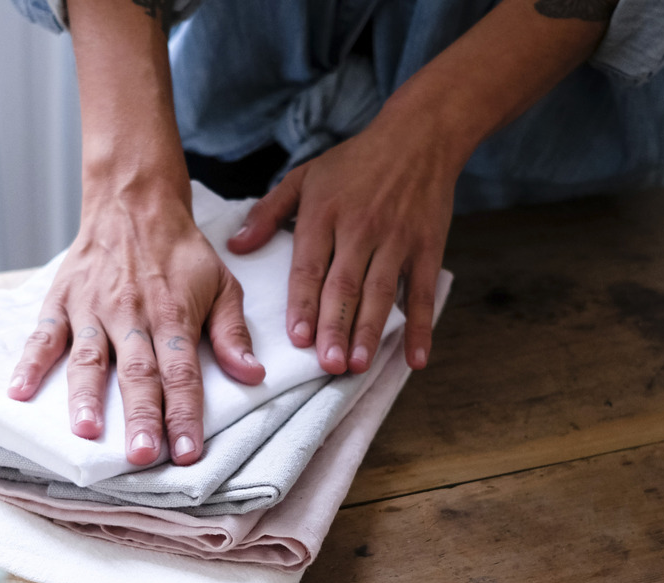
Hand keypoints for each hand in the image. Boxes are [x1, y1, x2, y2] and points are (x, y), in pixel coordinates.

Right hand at [7, 186, 264, 466]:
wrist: (134, 202)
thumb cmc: (181, 253)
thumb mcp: (222, 284)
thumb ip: (232, 333)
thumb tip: (253, 374)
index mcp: (173, 316)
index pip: (182, 373)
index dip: (185, 414)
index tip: (189, 451)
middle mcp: (131, 315)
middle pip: (137, 373)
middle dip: (140, 416)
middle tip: (142, 455)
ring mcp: (92, 309)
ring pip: (88, 359)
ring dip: (87, 396)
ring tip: (86, 432)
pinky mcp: (62, 301)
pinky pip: (43, 335)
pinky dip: (29, 362)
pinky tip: (18, 392)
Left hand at [226, 111, 458, 374]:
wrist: (420, 136)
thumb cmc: (356, 160)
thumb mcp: (305, 176)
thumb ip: (268, 213)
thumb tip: (236, 246)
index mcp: (325, 213)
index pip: (310, 266)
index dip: (303, 303)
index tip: (297, 338)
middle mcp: (361, 229)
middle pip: (345, 285)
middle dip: (336, 327)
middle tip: (328, 364)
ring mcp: (397, 239)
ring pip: (381, 292)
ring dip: (370, 331)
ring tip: (358, 365)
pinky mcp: (427, 247)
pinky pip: (422, 292)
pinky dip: (420, 327)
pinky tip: (415, 358)